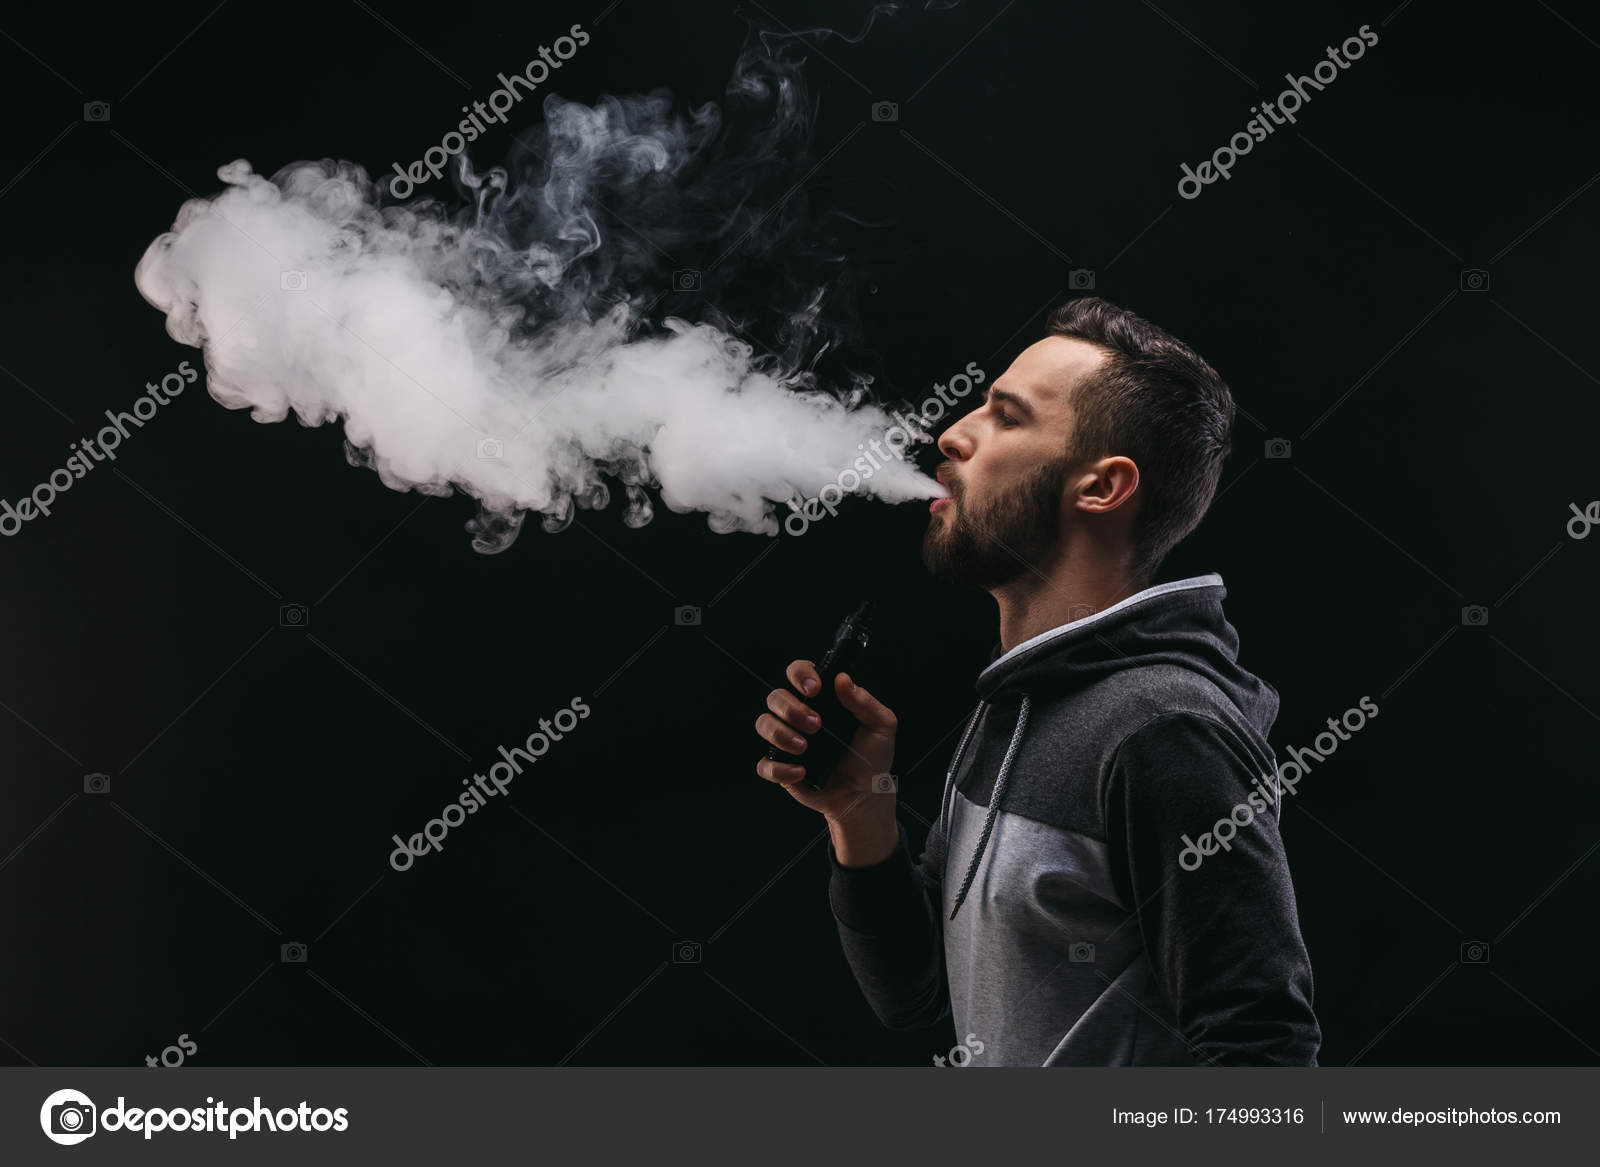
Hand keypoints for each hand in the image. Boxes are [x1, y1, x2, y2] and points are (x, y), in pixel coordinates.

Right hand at [754, 659, 899, 860]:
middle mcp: (800, 716)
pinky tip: (800, 772)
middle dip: (791, 708)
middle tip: (816, 724)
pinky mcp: (781, 768)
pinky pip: (765, 763)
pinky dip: (778, 768)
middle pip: (776, 697)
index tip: (815, 689)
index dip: (800, 674)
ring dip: (780, 734)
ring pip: (764, 724)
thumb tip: (843, 679)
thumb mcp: (881, 726)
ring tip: (805, 747)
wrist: (865, 795)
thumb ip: (865, 702)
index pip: (799, 673)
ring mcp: (787, 741)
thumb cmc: (872, 758)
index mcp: (822, 701)